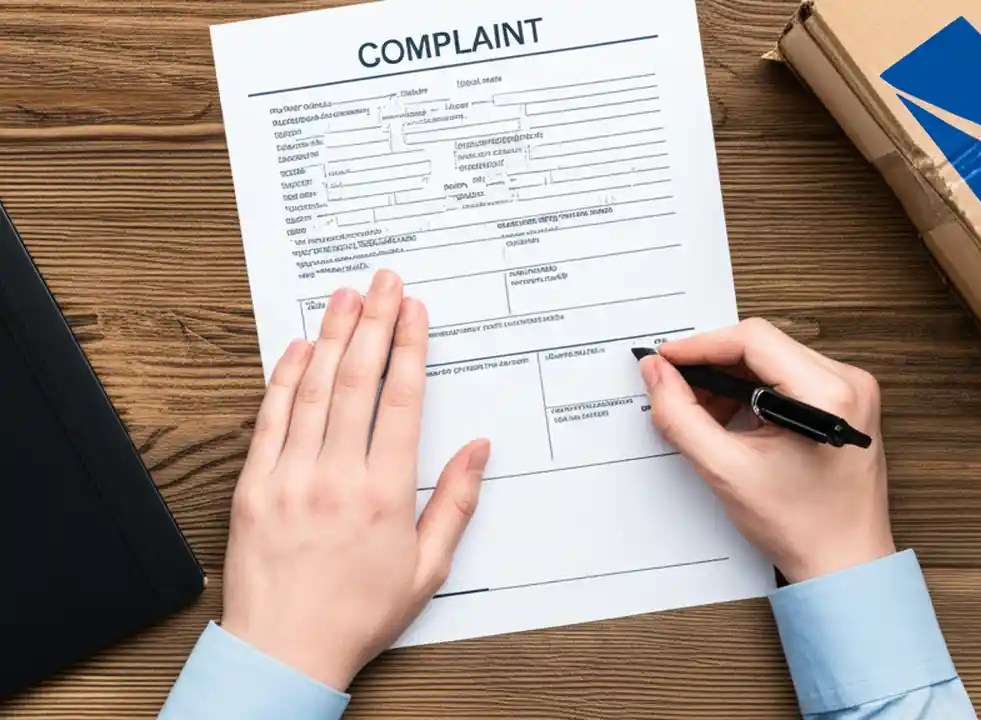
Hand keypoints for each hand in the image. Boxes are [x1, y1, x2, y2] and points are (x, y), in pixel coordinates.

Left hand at [221, 270, 489, 689]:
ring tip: (345, 296)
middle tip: (383, 282)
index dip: (409, 347)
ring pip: (313, 389)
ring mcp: (290, 477)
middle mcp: (336, 476)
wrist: (284, 652)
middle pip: (358, 380)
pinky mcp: (253, 486)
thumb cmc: (358, 614)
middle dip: (373, 322)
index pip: (401, 400)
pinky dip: (284, 378)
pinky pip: (270, 419)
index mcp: (384, 494)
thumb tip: (479, 449)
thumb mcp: (428, 567)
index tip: (415, 311)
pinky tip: (296, 348)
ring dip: (331, 336)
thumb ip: (455, 502)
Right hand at [639, 318, 893, 582]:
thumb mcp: (728, 471)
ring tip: (703, 413)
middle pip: (763, 346)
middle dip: (713, 365)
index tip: (667, 360)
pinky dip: (752, 392)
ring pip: (773, 359)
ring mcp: (851, 391)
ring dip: (731, 380)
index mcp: (829, 394)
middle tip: (677, 390)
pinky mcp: (846, 403)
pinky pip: (789, 377)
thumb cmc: (804, 527)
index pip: (753, 340)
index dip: (701, 345)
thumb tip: (657, 375)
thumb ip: (682, 417)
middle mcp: (848, 383)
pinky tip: (731, 418)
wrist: (846, 563)